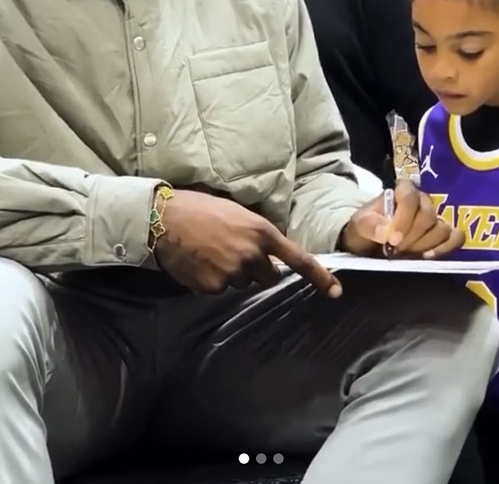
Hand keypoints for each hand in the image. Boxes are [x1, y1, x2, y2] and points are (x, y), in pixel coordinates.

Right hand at [153, 190, 341, 297]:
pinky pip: (219, 289)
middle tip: (231, 251)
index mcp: (261, 232)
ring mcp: (232, 273)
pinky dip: (210, 279)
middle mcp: (251, 255)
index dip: (319, 277)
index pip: (297, 259)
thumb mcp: (235, 211)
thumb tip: (265, 250)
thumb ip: (255, 232)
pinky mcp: (213, 286)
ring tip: (207, 252)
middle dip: (256, 268)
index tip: (336, 291)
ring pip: (241, 282)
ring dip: (231, 273)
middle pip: (267, 276)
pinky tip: (197, 262)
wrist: (162, 219)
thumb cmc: (197, 207)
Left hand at [339, 180, 462, 258]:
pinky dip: (444, 248)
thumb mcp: (359, 226)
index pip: (410, 196)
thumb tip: (384, 232)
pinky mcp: (444, 235)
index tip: (391, 238)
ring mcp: (435, 218)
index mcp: (401, 190)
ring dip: (424, 244)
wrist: (372, 245)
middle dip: (412, 236)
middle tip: (396, 248)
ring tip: (407, 252)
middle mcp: (422, 201)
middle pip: (428, 215)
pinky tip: (428, 256)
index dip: (403, 218)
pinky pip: (456, 238)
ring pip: (442, 228)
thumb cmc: (367, 229)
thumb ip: (368, 225)